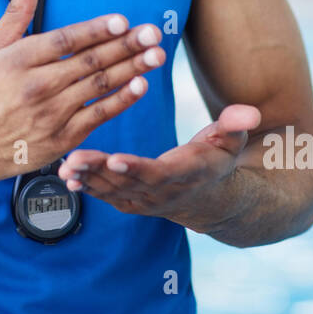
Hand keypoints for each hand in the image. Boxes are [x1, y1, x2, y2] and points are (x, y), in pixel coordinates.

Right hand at [0, 0, 166, 185]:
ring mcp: (51, 114)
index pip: (65, 41)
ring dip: (131, 69)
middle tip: (152, 34)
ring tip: (156, 55)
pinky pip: (98, 115)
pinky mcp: (62, 138)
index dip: (96, 30)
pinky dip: (121, 100)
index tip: (122, 21)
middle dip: (126, 46)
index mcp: (19, 60)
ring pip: (98, 86)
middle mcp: (36, 86)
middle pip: (89, 62)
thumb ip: (16, 13)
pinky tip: (140, 85)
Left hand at [56, 104, 261, 221]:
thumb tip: (249, 112)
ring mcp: (143, 199)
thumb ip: (235, 126)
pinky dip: (86, 187)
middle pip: (125, 182)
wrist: (210, 199)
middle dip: (98, 172)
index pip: (156, 173)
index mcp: (183, 174)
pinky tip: (64, 177)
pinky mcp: (129, 201)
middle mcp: (160, 192)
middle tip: (74, 161)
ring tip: (63, 168)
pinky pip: (105, 195)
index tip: (114, 158)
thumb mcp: (231, 142)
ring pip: (111, 190)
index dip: (135, 168)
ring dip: (86, 179)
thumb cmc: (217, 160)